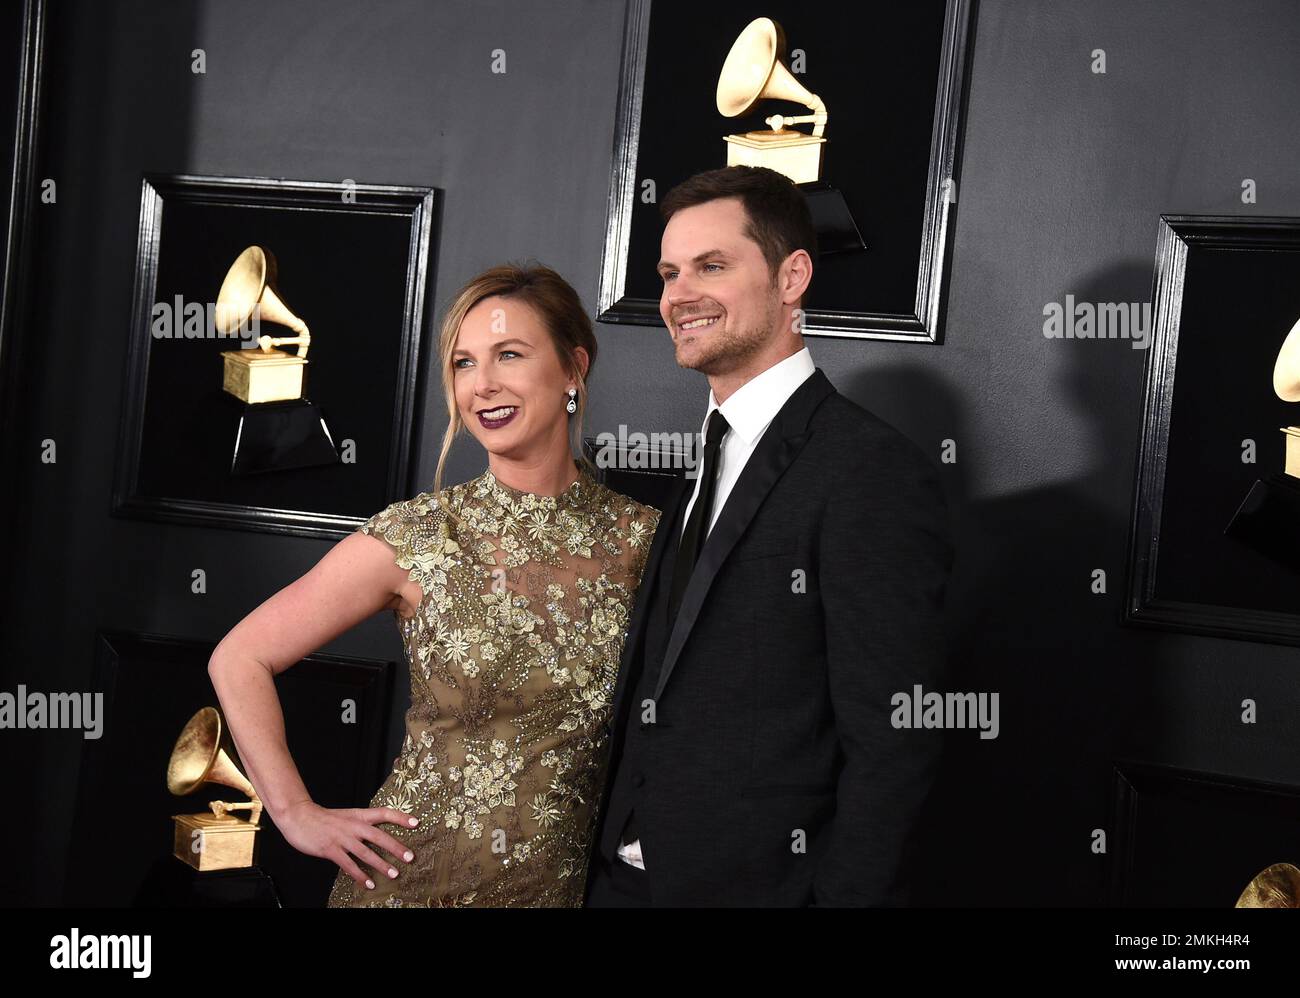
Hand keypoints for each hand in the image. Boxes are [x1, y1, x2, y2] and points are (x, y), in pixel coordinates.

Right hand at [277, 799, 417, 889]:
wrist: (299, 816)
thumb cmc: (324, 818)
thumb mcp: (346, 816)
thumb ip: (361, 824)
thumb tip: (378, 835)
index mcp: (358, 815)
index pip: (384, 813)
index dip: (400, 817)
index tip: (416, 822)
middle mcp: (353, 826)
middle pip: (379, 836)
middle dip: (396, 847)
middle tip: (410, 857)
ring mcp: (342, 838)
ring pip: (365, 853)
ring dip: (381, 864)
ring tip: (394, 874)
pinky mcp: (330, 850)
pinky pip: (348, 865)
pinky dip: (359, 875)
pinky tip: (368, 884)